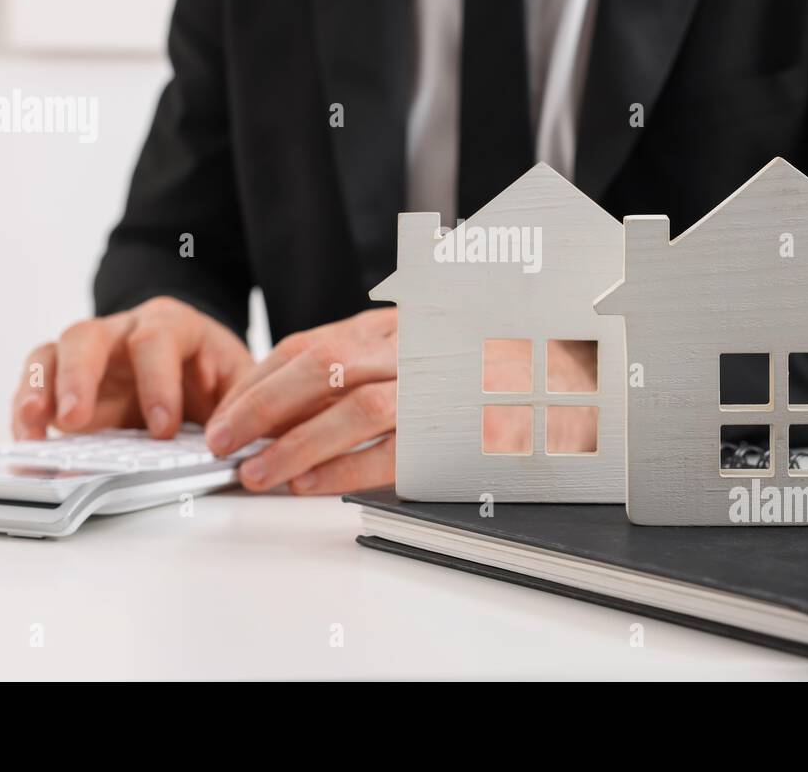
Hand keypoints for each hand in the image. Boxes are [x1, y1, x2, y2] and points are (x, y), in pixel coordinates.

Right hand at [10, 296, 253, 439]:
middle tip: (74, 418)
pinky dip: (27, 412)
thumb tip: (234, 439)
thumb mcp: (239, 382)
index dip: (157, 383)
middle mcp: (123, 331)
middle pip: (89, 336)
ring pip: (52, 354)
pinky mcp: (65, 379)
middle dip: (79, 377)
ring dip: (38, 390)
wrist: (197, 367)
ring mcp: (89, 354)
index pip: (156, 340)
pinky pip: (36, 384)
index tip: (163, 430)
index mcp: (172, 325)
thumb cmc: (215, 374)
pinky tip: (27, 441)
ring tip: (33, 427)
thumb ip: (240, 403)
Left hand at [206, 310, 599, 493]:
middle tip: (223, 440)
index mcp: (405, 321)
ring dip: (293, 444)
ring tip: (257, 473)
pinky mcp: (464, 430)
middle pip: (321, 366)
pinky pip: (393, 452)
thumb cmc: (502, 365)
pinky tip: (309, 486)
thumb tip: (299, 392)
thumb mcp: (434, 343)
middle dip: (259, 406)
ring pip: (351, 406)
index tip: (231, 409)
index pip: (314, 342)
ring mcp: (445, 384)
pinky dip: (343, 471)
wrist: (584, 379)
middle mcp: (421, 344)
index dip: (262, 379)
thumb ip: (377, 356)